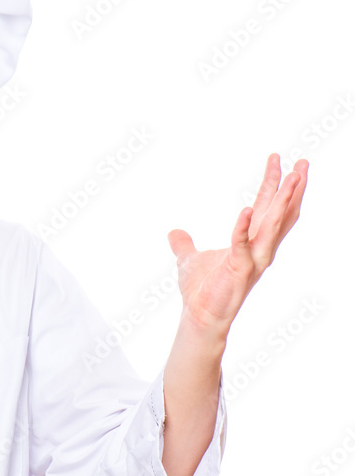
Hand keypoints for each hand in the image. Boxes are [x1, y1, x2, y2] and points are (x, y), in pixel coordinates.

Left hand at [167, 153, 307, 339]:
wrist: (198, 316)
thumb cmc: (200, 291)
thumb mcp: (189, 259)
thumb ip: (184, 245)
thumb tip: (174, 233)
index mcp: (252, 243)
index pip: (266, 207)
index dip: (273, 184)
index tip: (278, 160)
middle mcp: (259, 249)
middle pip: (280, 212)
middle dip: (291, 187)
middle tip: (302, 162)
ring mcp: (253, 260)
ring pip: (274, 225)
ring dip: (284, 200)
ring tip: (294, 177)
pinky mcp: (239, 270)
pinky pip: (242, 244)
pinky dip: (243, 227)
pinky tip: (245, 209)